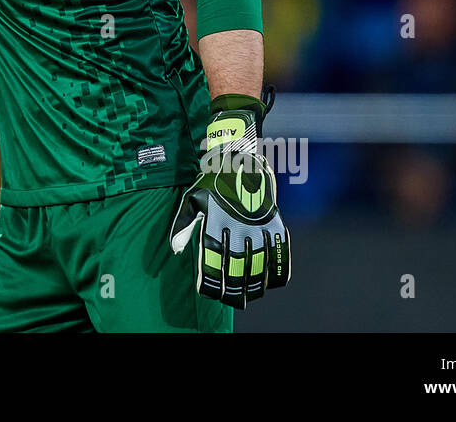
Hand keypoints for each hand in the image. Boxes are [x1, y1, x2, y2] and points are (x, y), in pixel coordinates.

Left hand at [170, 87, 290, 307]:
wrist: (238, 154)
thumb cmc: (210, 178)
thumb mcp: (191, 198)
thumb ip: (182, 225)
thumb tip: (175, 250)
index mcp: (214, 222)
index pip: (212, 261)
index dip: (211, 281)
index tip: (209, 293)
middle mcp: (236, 226)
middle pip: (237, 268)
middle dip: (233, 289)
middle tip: (231, 301)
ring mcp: (257, 224)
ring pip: (259, 264)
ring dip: (255, 284)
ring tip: (250, 296)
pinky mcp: (273, 219)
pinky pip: (280, 249)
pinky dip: (280, 268)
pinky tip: (275, 281)